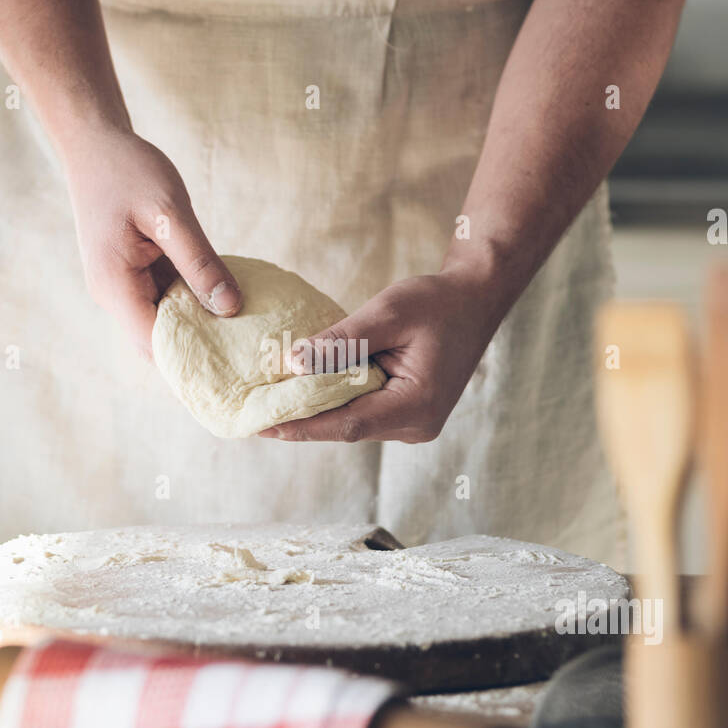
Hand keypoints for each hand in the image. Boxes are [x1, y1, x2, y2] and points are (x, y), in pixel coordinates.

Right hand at [64, 129, 240, 355]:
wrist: (95, 145)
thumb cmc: (129, 171)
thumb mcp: (170, 213)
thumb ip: (200, 262)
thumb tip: (231, 307)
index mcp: (115, 285)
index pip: (155, 344)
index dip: (194, 357)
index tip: (236, 361)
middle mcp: (112, 295)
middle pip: (158, 342)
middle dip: (200, 347)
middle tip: (248, 349)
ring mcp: (120, 287)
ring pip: (162, 323)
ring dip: (197, 325)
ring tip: (243, 329)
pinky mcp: (130, 276)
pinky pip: (163, 300)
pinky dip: (190, 302)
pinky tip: (222, 296)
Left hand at [258, 268, 502, 442]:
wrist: (476, 299)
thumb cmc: (437, 302)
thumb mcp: (388, 312)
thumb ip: (342, 341)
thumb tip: (292, 362)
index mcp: (417, 405)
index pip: (348, 424)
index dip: (303, 426)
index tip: (262, 425)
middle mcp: (415, 425)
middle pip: (347, 428)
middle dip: (301, 420)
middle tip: (251, 414)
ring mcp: (412, 423)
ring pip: (352, 422)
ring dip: (315, 411)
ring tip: (267, 402)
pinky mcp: (406, 413)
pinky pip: (362, 412)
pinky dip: (333, 401)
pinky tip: (302, 389)